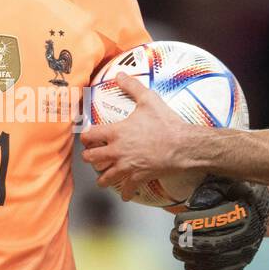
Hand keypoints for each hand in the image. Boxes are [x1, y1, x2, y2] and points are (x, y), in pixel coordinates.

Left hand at [81, 73, 191, 199]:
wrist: (183, 145)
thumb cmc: (166, 123)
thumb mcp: (148, 100)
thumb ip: (132, 87)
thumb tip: (120, 74)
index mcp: (116, 132)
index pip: (90, 136)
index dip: (85, 137)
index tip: (86, 138)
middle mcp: (117, 151)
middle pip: (93, 159)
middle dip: (90, 158)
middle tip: (90, 157)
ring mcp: (127, 166)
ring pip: (105, 177)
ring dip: (102, 178)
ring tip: (102, 179)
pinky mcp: (139, 177)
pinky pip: (127, 188)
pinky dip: (125, 193)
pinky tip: (124, 195)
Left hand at [169, 177, 268, 269]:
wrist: (258, 210)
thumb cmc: (234, 191)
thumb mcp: (226, 181)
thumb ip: (210, 188)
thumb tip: (192, 204)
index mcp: (246, 212)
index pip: (215, 221)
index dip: (192, 222)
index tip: (178, 220)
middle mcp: (250, 235)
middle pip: (214, 245)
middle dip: (188, 242)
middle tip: (173, 235)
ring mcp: (247, 252)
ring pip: (215, 263)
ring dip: (190, 257)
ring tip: (176, 248)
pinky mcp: (241, 265)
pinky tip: (187, 262)